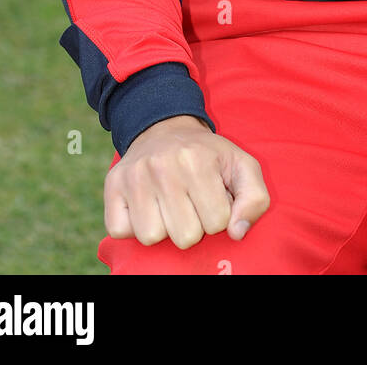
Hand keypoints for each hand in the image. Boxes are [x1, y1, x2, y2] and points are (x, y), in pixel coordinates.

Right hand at [104, 114, 270, 248]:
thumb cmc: (207, 155)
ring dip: (163, 228)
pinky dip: (133, 226)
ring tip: (169, 204)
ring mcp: (134, 176)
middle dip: (193, 226)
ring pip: (151, 238)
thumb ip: (255, 198)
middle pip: (185, 237)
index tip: (212, 197)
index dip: (218, 216)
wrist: (164, 128)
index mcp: (199, 161)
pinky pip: (120, 232)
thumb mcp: (242, 166)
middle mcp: (163, 166)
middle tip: (190, 202)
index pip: (217, 223)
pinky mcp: (111, 186)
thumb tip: (236, 233)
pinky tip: (146, 206)